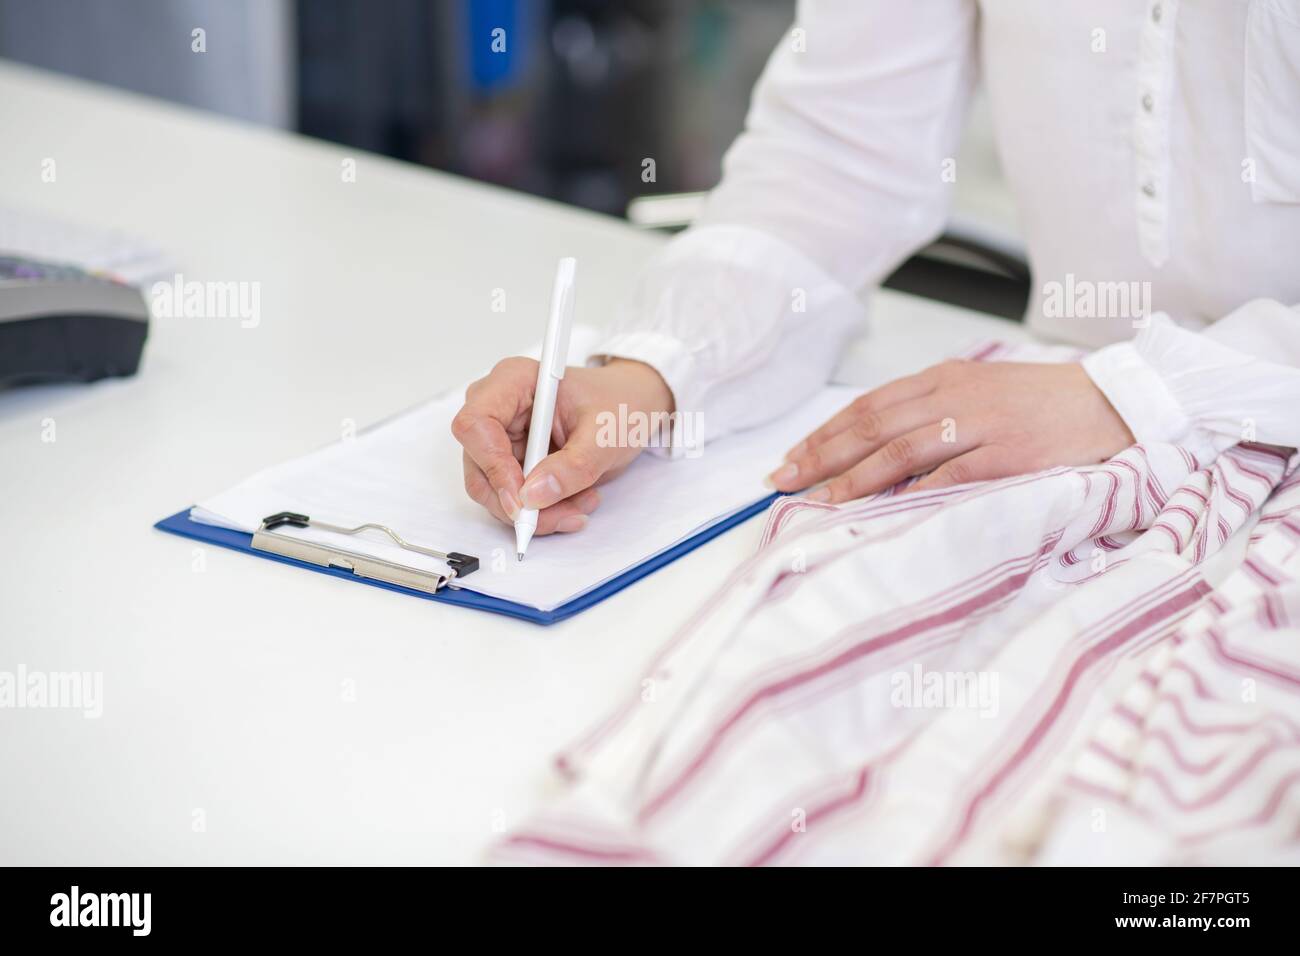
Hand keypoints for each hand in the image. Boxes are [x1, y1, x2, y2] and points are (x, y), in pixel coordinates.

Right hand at [452, 357, 673, 534]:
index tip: (522, 500)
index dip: (492, 466)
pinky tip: (575, 502)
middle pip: (479, 466)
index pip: (476, 425)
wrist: (631, 408)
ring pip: (494, 492)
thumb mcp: (605, 434)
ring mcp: (502, 438)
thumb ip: (573, 465)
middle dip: (519, 502)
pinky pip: (513, 500)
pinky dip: (544, 512)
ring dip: (537, 512)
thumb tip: (533, 495)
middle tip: (562, 515)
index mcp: (513, 381)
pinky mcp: (512, 463)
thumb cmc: (618, 403)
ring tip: (582, 503)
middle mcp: (499, 409)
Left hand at [768, 360, 1134, 502]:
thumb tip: (875, 450)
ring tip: (819, 499)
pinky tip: (882, 509)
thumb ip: (931, 414)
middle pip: (871, 426)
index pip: (867, 406)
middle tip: (782, 480)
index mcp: (942, 379)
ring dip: (853, 477)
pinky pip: (949, 475)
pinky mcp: (1007, 454)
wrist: (1113, 402)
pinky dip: (912, 492)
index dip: (823, 433)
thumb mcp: (979, 394)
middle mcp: (953, 397)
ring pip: (900, 449)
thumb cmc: (1042, 403)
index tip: (790, 457)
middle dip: (821, 454)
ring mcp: (980, 424)